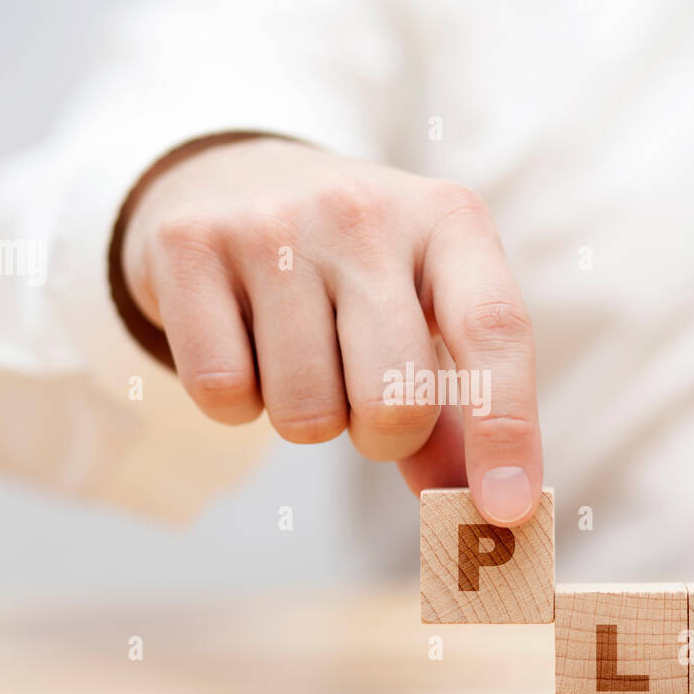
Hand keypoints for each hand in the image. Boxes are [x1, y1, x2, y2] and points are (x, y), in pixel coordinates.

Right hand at [119, 135, 542, 525]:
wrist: (229, 179)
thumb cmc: (350, 272)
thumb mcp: (421, 312)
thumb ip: (456, 416)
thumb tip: (481, 513)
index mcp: (448, 221)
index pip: (494, 330)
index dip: (506, 430)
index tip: (504, 511)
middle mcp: (364, 210)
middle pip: (397, 398)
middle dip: (382, 437)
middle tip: (362, 401)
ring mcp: (272, 223)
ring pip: (304, 412)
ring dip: (304, 417)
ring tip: (297, 355)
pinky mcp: (188, 243)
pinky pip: (223, 392)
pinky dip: (236, 402)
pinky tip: (241, 344)